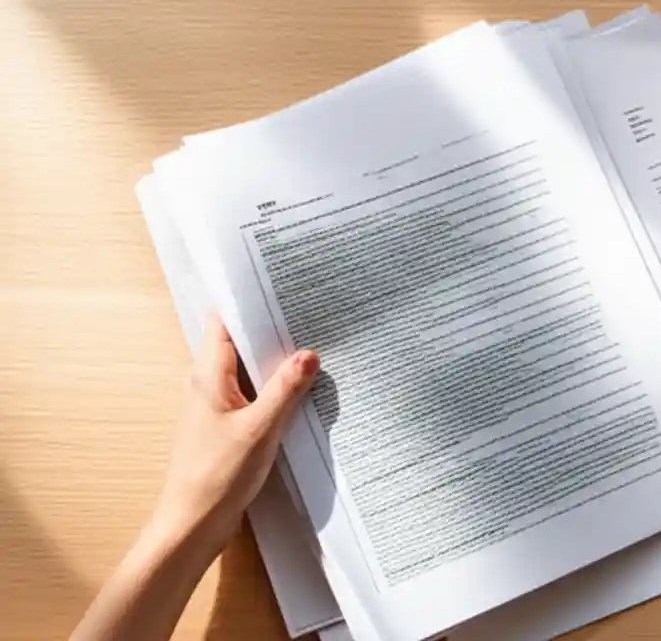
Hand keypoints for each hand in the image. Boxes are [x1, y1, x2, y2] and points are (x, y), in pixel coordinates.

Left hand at [151, 314, 319, 547]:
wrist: (192, 524)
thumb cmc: (217, 476)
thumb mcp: (259, 429)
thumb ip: (285, 389)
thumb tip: (309, 353)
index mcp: (208, 375)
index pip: (224, 322)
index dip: (249, 303)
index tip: (282, 291)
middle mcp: (207, 384)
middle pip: (239, 342)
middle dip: (270, 330)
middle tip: (309, 314)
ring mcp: (216, 405)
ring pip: (247, 369)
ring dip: (274, 360)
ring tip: (313, 346)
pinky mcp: (226, 425)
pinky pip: (252, 393)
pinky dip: (273, 387)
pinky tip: (301, 390)